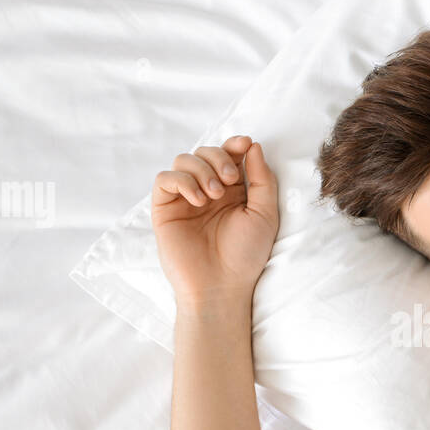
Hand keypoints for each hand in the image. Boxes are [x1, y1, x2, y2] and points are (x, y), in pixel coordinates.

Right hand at [151, 135, 278, 306]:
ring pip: (183, 160)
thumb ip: (262, 179)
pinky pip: (164, 179)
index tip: (245, 144)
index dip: (234, 144)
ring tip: (214, 194)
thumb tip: (252, 145)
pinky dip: (182, 181)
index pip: (228, 155)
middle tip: (230, 180)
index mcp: (233, 191)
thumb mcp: (264, 214)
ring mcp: (184, 200)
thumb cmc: (245, 255)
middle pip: (204, 151)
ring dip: (201, 169)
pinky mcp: (165, 210)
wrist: (222, 286)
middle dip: (219, 158)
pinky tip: (198, 200)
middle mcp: (207, 191)